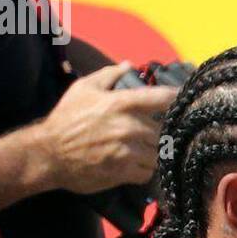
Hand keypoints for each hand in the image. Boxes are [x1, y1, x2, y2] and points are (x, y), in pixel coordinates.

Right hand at [38, 61, 178, 194]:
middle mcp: (128, 127)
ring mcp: (128, 151)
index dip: (178, 98)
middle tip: (155, 134)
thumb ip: (109, 75)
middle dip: (161, 133)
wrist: (50, 153)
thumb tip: (129, 65)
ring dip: (154, 152)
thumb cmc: (67, 118)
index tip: (187, 98)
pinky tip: (135, 164)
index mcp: (120, 103)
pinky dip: (145, 169)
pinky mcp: (125, 172)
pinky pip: (148, 172)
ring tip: (143, 150)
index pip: (160, 98)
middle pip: (164, 131)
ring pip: (158, 153)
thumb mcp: (83, 89)